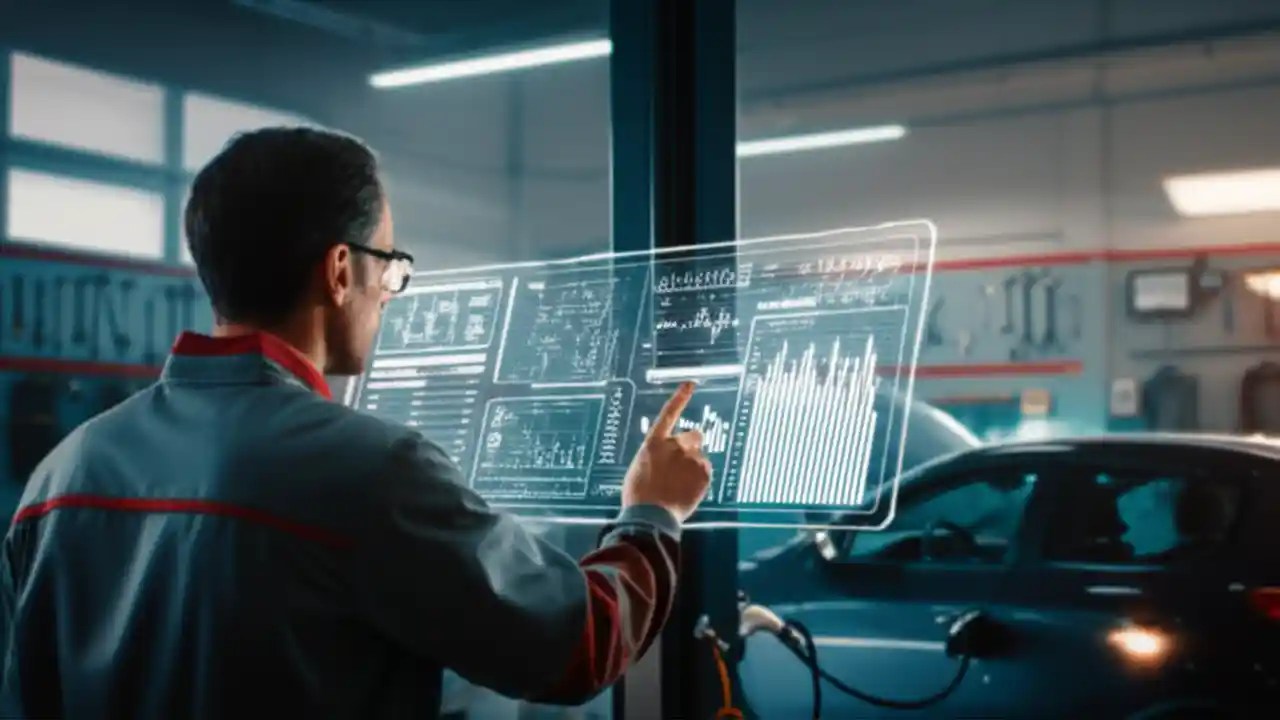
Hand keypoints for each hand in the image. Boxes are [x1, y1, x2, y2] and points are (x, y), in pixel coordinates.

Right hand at [621, 381, 711, 522]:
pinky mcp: (704, 473)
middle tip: (685, 462)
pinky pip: (706, 473)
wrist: (651, 515)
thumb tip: (665, 458)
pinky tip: (687, 492)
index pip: (669, 414)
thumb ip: (656, 456)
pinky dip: (699, 480)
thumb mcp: (640, 469)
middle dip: (693, 444)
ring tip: (680, 486)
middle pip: (694, 435)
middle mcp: (675, 445)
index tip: (691, 384)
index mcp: (654, 443)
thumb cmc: (639, 496)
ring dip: (694, 466)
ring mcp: (691, 458)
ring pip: (700, 457)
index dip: (680, 397)